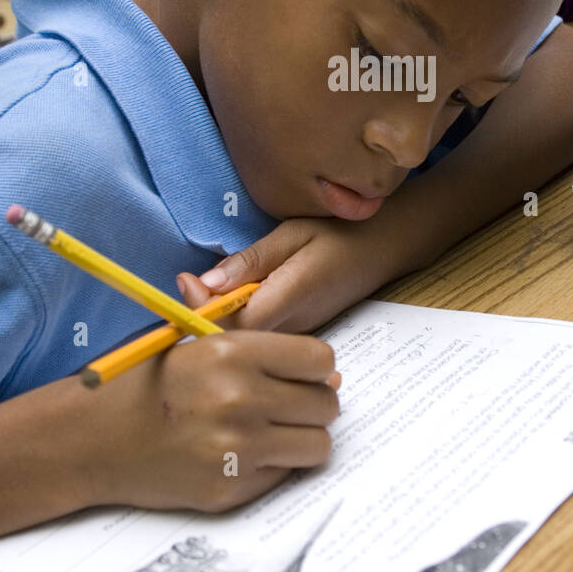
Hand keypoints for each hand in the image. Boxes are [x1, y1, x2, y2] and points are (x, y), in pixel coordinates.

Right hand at [87, 330, 338, 511]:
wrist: (91, 440)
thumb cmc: (144, 384)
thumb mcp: (194, 341)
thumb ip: (259, 345)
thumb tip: (329, 369)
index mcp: (233, 353)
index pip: (320, 360)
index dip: (316, 367)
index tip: (303, 374)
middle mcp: (240, 399)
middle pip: (326, 404)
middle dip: (313, 403)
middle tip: (287, 405)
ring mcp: (237, 449)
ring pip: (317, 445)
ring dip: (302, 438)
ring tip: (272, 432)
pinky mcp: (231, 490)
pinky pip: (285, 476)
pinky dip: (273, 466)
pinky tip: (241, 454)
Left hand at [176, 215, 409, 335]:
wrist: (387, 246)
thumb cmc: (341, 232)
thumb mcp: (293, 233)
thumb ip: (253, 260)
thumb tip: (208, 281)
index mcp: (292, 297)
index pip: (238, 323)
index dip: (204, 310)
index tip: (185, 279)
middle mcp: (295, 324)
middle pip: (238, 337)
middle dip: (204, 313)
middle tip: (186, 280)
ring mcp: (299, 331)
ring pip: (248, 339)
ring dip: (220, 317)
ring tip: (200, 287)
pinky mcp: (300, 330)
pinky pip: (262, 334)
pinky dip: (239, 318)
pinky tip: (230, 296)